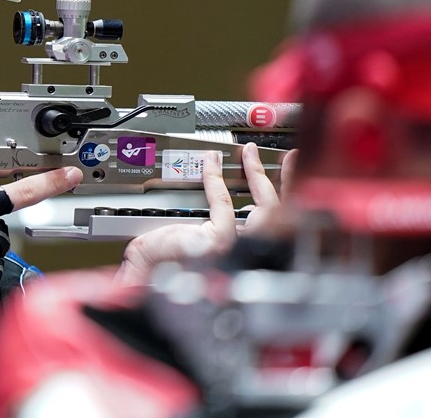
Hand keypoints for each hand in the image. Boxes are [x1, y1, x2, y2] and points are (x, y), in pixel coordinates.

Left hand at [115, 143, 295, 285]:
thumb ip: (215, 220)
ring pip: (263, 206)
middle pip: (276, 212)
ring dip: (258, 174)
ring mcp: (235, 247)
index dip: (272, 192)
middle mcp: (243, 250)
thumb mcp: (193, 235)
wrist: (145, 276)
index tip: (272, 173)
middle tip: (284, 159)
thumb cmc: (163, 262)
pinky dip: (216, 178)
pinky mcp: (219, 240)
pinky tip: (211, 163)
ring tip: (251, 154)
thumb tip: (228, 197)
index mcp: (239, 250)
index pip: (266, 218)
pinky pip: (222, 201)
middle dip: (284, 181)